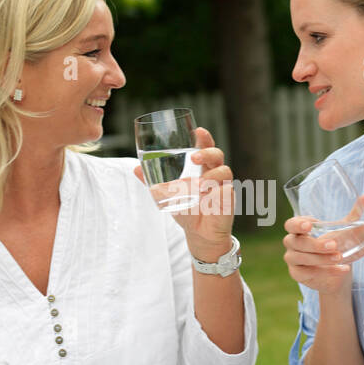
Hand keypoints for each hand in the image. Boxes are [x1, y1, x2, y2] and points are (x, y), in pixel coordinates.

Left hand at [134, 128, 235, 257]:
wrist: (198, 234)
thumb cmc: (186, 210)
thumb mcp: (167, 195)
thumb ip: (153, 182)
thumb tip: (136, 168)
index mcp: (202, 169)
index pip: (206, 147)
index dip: (205, 138)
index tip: (198, 130)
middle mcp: (214, 174)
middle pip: (217, 154)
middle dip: (207, 152)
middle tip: (194, 158)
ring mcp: (223, 186)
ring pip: (224, 171)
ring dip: (210, 176)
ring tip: (199, 186)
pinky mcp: (228, 199)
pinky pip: (225, 190)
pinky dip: (214, 193)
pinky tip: (206, 198)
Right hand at [283, 193, 363, 295]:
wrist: (338, 271)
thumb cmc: (338, 244)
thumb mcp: (348, 229)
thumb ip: (356, 213)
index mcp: (301, 229)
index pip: (291, 224)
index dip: (297, 224)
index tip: (310, 225)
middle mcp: (293, 243)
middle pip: (296, 242)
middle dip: (315, 244)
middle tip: (333, 245)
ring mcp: (294, 260)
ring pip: (302, 258)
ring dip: (322, 258)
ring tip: (340, 257)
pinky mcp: (298, 274)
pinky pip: (308, 273)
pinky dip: (326, 272)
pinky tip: (342, 269)